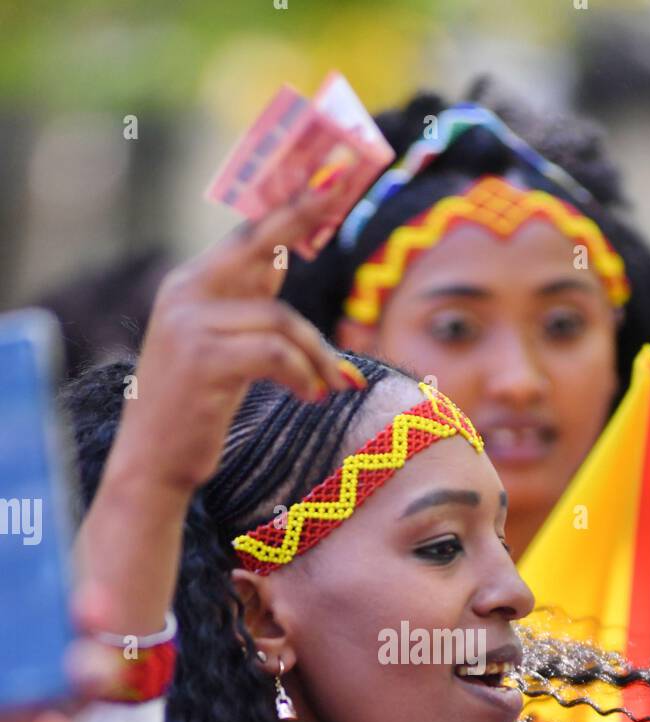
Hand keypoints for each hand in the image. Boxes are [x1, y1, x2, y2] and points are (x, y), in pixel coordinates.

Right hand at [111, 177, 361, 495]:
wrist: (152, 463)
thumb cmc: (193, 409)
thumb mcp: (219, 345)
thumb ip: (245, 302)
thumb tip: (283, 255)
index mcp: (189, 285)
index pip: (246, 234)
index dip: (288, 206)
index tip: (328, 177)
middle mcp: (184, 293)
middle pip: (260, 244)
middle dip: (303, 214)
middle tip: (343, 187)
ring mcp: (190, 323)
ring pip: (282, 320)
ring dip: (319, 356)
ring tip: (333, 386)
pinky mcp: (204, 359)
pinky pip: (276, 354)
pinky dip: (303, 376)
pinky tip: (310, 398)